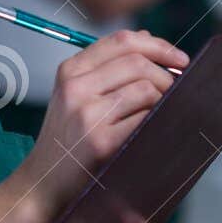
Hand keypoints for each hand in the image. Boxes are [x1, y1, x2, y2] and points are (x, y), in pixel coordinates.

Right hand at [16, 31, 187, 217]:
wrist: (42, 184)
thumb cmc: (66, 140)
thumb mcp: (75, 95)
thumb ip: (107, 66)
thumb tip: (148, 37)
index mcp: (70, 71)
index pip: (122, 41)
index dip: (158, 45)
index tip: (179, 59)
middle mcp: (75, 88)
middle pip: (138, 62)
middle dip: (167, 75)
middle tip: (177, 91)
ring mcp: (87, 115)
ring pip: (146, 89)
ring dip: (165, 100)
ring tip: (162, 114)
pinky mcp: (101, 142)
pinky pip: (145, 118)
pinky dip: (158, 120)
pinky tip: (156, 129)